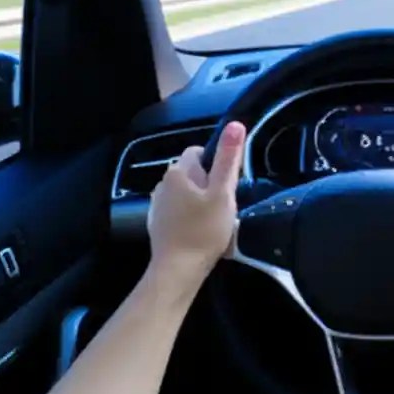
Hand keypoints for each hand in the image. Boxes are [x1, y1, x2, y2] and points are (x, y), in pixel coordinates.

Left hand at [146, 121, 245, 287]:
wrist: (177, 270)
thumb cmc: (204, 231)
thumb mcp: (223, 193)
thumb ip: (229, 158)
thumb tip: (235, 123)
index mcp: (178, 171)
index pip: (200, 152)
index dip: (217, 165)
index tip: (228, 186)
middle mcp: (163, 182)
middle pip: (193, 173)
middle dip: (209, 184)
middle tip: (224, 206)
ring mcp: (158, 204)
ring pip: (186, 192)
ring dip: (199, 201)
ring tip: (213, 222)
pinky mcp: (157, 222)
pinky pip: (178, 210)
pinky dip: (189, 216)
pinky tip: (199, 232)